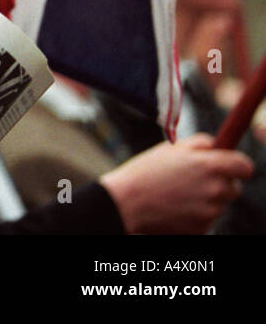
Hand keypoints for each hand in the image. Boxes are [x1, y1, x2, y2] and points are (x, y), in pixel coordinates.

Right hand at [100, 133, 253, 233]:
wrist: (126, 203)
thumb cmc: (146, 172)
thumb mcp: (171, 148)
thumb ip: (200, 143)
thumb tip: (216, 146)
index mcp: (210, 166)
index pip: (245, 166)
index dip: (238, 165)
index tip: (230, 166)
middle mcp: (215, 189)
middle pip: (234, 188)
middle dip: (219, 183)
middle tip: (194, 179)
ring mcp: (210, 212)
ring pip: (218, 204)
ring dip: (205, 199)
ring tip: (176, 194)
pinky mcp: (201, 228)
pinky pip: (205, 219)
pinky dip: (194, 215)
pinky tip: (174, 207)